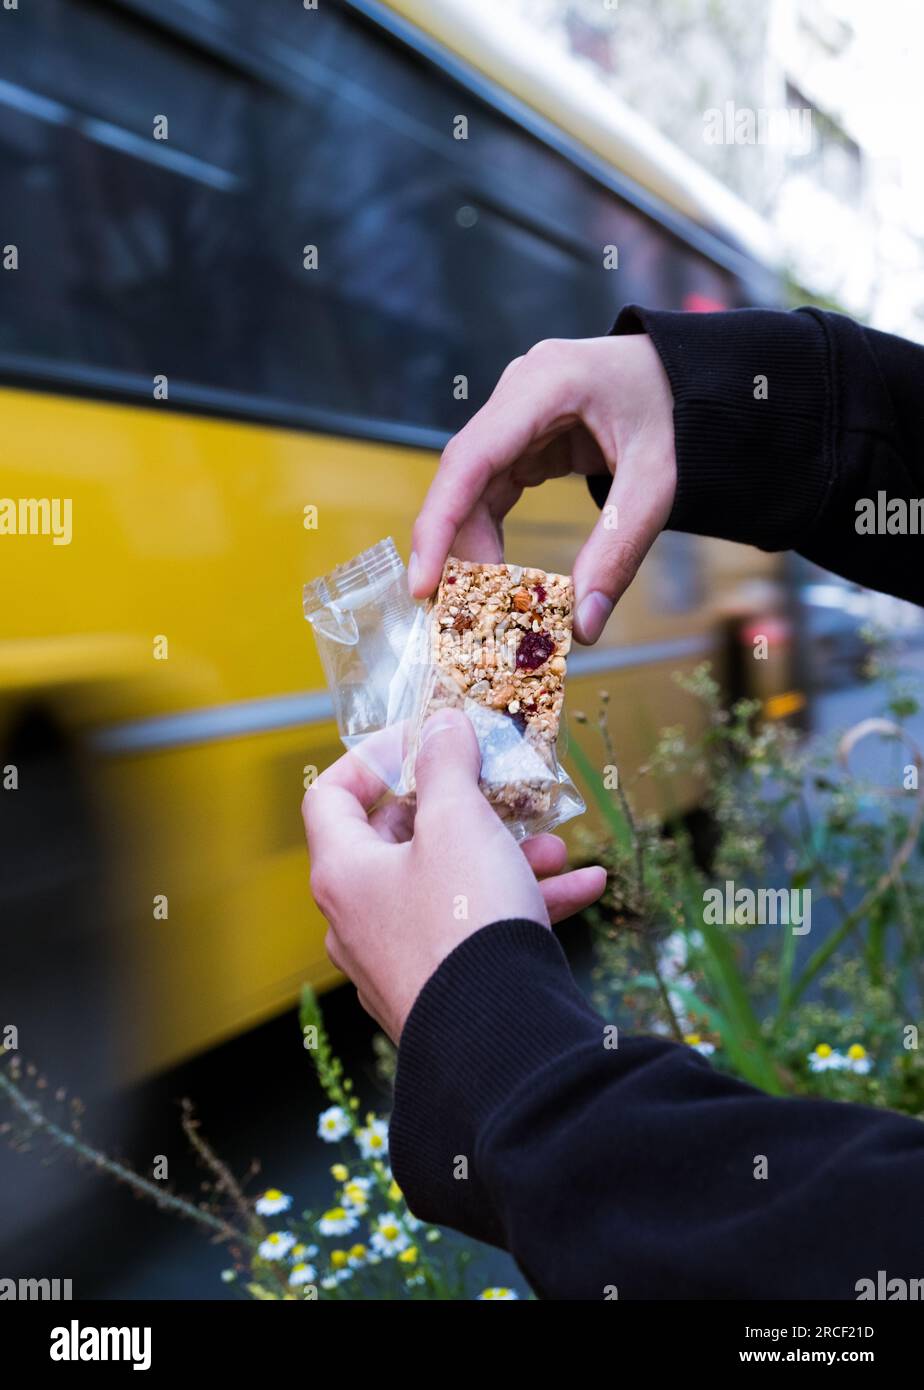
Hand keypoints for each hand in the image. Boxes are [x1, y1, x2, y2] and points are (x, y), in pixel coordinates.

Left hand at [302, 710, 605, 1041]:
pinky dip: (523, 905)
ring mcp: (399, 958)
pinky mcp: (440, 990)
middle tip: (501, 788)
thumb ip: (447, 765)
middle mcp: (360, 917)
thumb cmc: (464, 920)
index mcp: (344, 871)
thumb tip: (442, 724)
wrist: (496, 1043)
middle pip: (401, 841)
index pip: (332, 796)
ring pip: (450, 887)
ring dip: (505, 857)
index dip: (372, 758)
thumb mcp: (458, 823)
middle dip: (462, 810)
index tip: (423, 740)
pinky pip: (478, 932)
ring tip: (556, 843)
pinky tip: (584, 886)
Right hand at [409, 334, 676, 642]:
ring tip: (479, 604)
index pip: (471, 458)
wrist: (703, 379)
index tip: (424, 582)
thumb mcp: (657, 484)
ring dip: (472, 547)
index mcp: (546, 383)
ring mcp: (518, 412)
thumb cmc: (684, 412)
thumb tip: (582, 626)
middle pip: (463, 478)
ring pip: (472, 489)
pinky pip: (493, 489)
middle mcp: (518, 391)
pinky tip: (496, 576)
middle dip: (454, 548)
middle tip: (456, 612)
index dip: (439, 523)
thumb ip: (618, 552)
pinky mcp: (525, 435)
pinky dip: (491, 535)